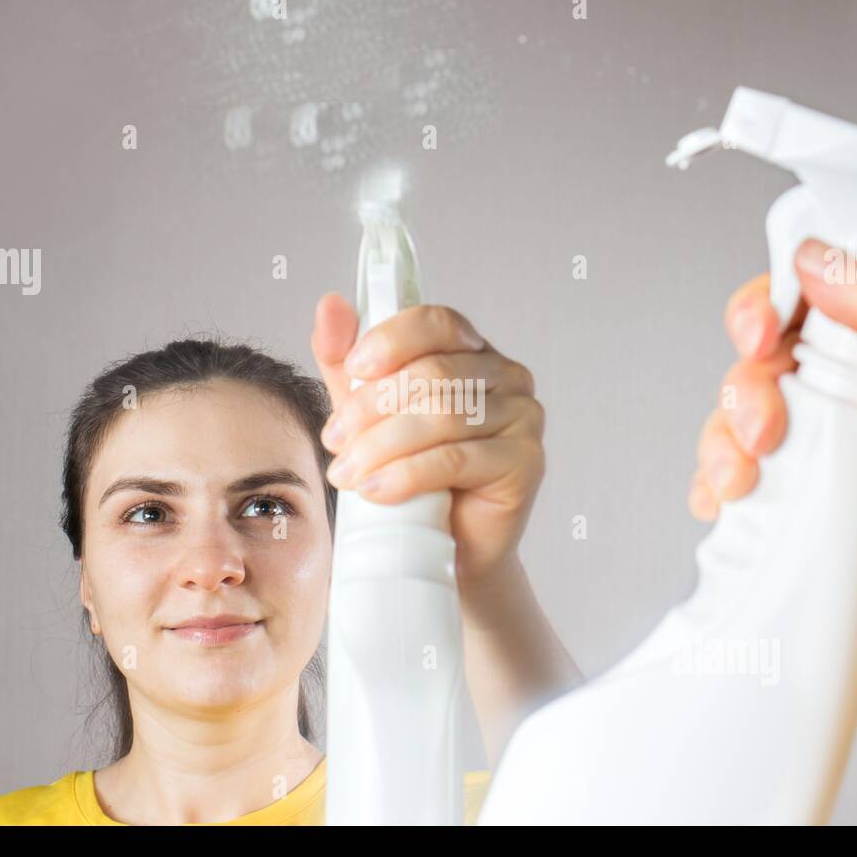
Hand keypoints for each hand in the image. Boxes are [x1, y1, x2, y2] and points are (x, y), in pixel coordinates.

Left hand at [310, 294, 545, 591]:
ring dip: (382, 445)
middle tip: (335, 442)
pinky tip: (376, 490)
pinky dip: (407, 474)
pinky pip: (457, 458)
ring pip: (442, 416)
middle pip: (433, 374)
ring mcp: (524, 417)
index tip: (354, 371)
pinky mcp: (527, 463)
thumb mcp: (369, 415)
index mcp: (472, 351)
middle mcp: (507, 376)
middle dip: (371, 408)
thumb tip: (329, 304)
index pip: (436, 322)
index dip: (391, 340)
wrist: (446, 551)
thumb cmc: (411, 478)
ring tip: (347, 474)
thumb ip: (348, 363)